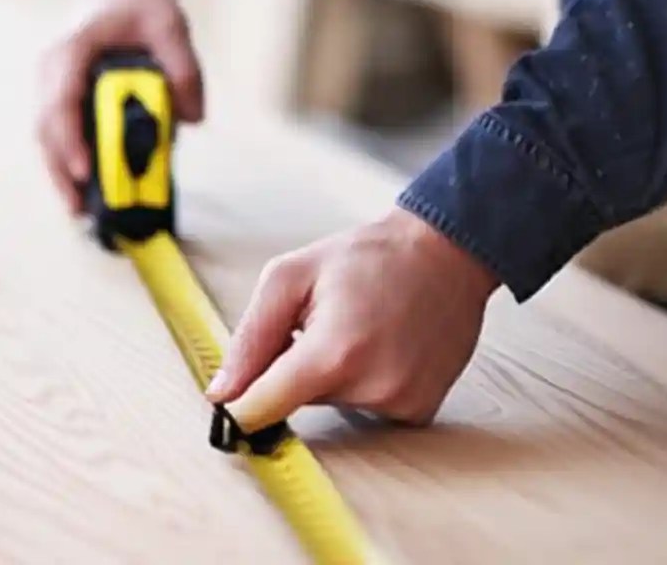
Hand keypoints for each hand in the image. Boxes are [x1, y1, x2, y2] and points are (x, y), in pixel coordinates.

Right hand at [36, 0, 202, 212]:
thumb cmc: (138, 4)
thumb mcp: (170, 25)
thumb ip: (184, 68)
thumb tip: (192, 117)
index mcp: (75, 47)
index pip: (63, 97)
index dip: (70, 137)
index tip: (85, 170)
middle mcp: (53, 68)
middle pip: (47, 125)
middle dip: (61, 169)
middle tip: (80, 209)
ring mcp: (50, 83)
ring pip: (45, 134)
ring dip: (59, 172)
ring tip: (78, 210)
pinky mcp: (58, 96)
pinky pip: (56, 132)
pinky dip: (65, 161)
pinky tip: (80, 189)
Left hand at [206, 208, 499, 429]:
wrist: (445, 255)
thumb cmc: (367, 258)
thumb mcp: (290, 277)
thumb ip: (250, 338)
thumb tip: (221, 394)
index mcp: (334, 352)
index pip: (267, 406)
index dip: (239, 407)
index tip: (225, 407)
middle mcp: (372, 386)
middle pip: (298, 399)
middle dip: (295, 367)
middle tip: (321, 323)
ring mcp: (401, 403)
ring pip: (331, 403)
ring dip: (332, 374)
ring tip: (359, 329)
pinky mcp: (419, 411)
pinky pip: (366, 409)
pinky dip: (363, 383)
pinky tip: (383, 347)